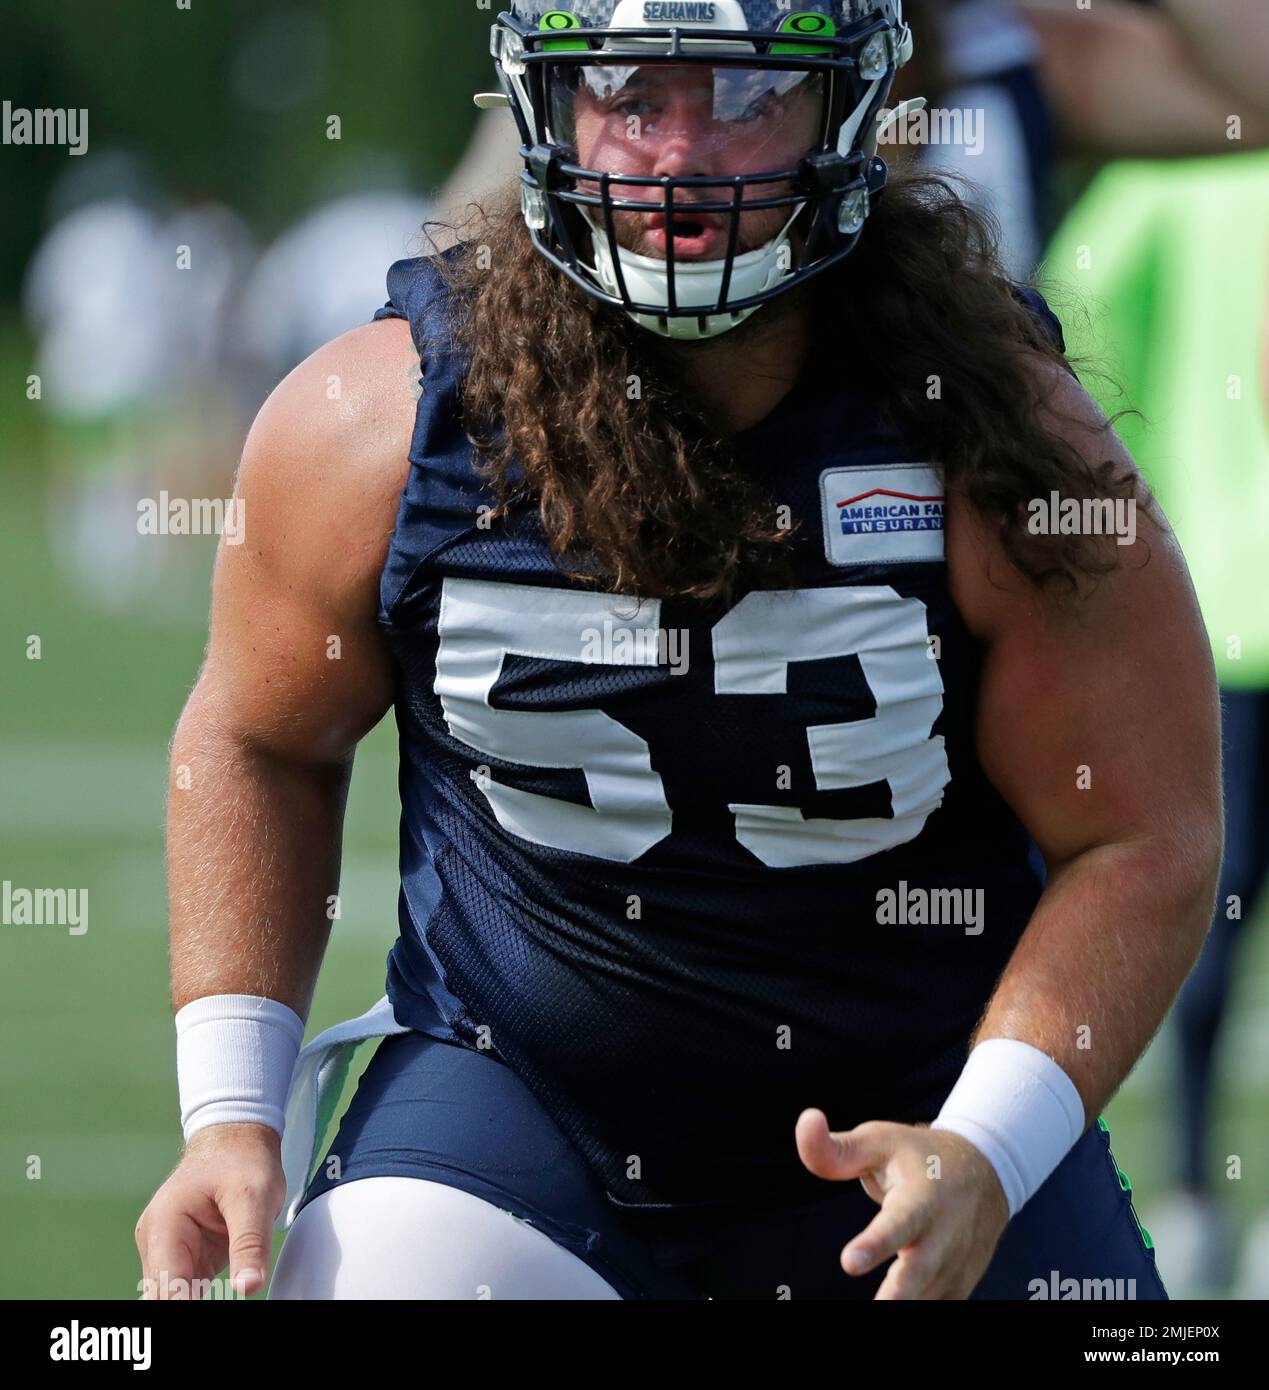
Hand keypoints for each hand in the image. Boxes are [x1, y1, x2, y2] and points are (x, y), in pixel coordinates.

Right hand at [135, 1123, 284, 1299]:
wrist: (238, 1140)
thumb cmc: (241, 1160)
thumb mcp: (254, 1197)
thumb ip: (250, 1243)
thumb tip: (249, 1287)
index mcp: (164, 1225)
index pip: (168, 1287)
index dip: (185, 1308)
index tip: (212, 1304)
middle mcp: (156, 1240)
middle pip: (164, 1296)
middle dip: (188, 1307)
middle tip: (226, 1299)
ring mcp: (167, 1249)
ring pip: (173, 1296)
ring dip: (193, 1302)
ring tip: (226, 1285)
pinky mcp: (185, 1256)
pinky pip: (186, 1289)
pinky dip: (199, 1299)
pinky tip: (222, 1296)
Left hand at [796, 1109, 1008, 1299]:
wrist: (986, 1173)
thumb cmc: (919, 1156)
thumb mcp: (879, 1140)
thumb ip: (836, 1147)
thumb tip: (806, 1121)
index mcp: (921, 1197)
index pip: (898, 1222)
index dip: (876, 1243)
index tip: (849, 1262)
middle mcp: (942, 1236)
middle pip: (920, 1274)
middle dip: (898, 1296)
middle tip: (876, 1308)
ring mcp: (953, 1265)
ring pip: (927, 1297)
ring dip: (901, 1302)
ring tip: (875, 1306)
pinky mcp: (957, 1286)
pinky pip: (934, 1307)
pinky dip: (913, 1306)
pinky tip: (889, 1303)